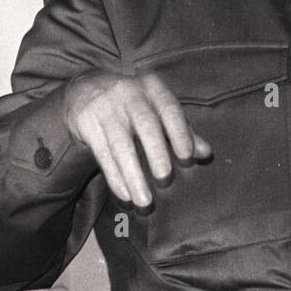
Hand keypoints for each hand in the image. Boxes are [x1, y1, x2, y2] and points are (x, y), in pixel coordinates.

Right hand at [63, 70, 210, 206]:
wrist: (84, 89)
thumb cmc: (133, 104)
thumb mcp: (157, 110)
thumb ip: (182, 130)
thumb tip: (205, 153)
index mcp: (153, 89)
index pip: (170, 110)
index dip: (180, 134)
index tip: (187, 158)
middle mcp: (130, 94)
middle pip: (146, 125)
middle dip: (157, 154)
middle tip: (166, 180)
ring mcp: (105, 108)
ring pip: (121, 145)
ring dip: (133, 175)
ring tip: (144, 201)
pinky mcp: (86, 123)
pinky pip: (102, 154)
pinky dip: (115, 177)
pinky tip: (125, 196)